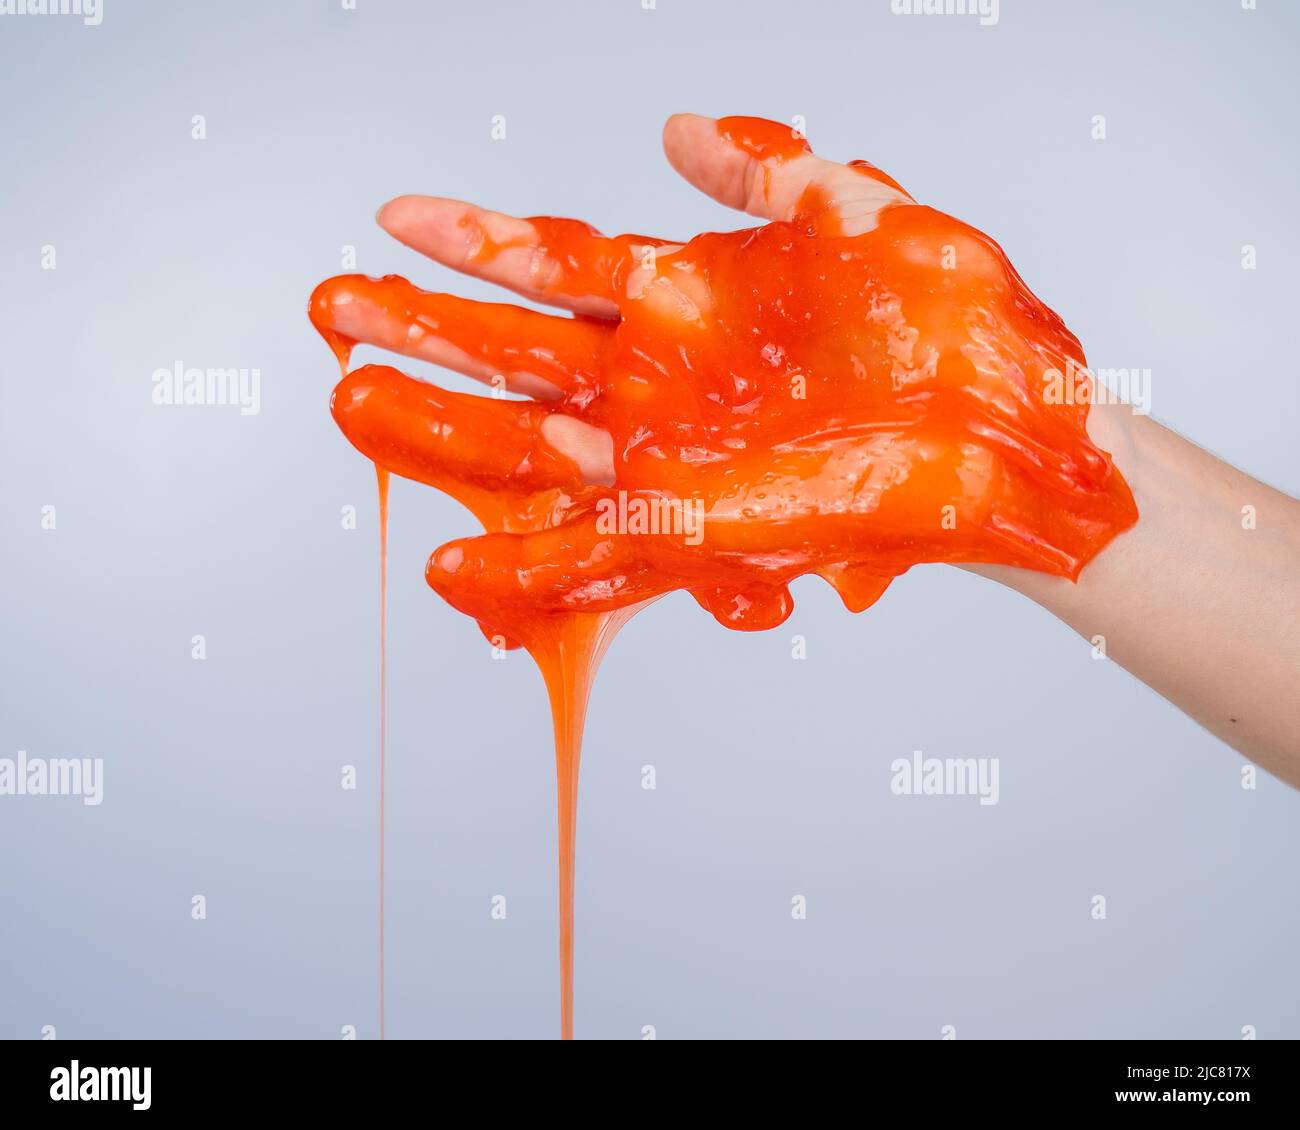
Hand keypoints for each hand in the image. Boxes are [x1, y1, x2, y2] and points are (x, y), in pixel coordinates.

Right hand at [310, 114, 1135, 639]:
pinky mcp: (697, 533)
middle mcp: (662, 382)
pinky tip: (450, 576)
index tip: (393, 215)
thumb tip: (675, 129)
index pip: (557, 262)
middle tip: (334, 305)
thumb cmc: (953, 326)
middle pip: (516, 351)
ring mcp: (670, 458)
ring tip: (352, 403)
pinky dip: (520, 575)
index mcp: (690, 302)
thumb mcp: (859, 215)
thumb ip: (763, 168)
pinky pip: (591, 559)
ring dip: (439, 434)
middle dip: (424, 328)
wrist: (1008, 435)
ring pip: (528, 449)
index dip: (475, 240)